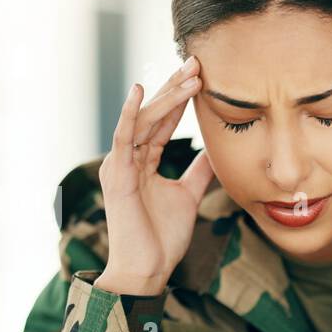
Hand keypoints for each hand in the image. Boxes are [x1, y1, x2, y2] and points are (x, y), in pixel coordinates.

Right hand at [95, 56, 214, 295]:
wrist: (148, 269)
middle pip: (154, 114)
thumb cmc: (163, 238)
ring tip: (187, 75)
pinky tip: (141, 91)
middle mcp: (129, 158)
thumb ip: (198, 172)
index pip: (164, 121)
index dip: (182, 98)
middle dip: (175, 88)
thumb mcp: (188, 196)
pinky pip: (124, 138)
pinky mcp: (116, 175)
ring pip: (144, 120)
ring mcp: (120, 164)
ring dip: (166, 96)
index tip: (203, 75)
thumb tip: (215, 153)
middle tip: (198, 62)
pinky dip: (131, 114)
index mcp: (144, 161)